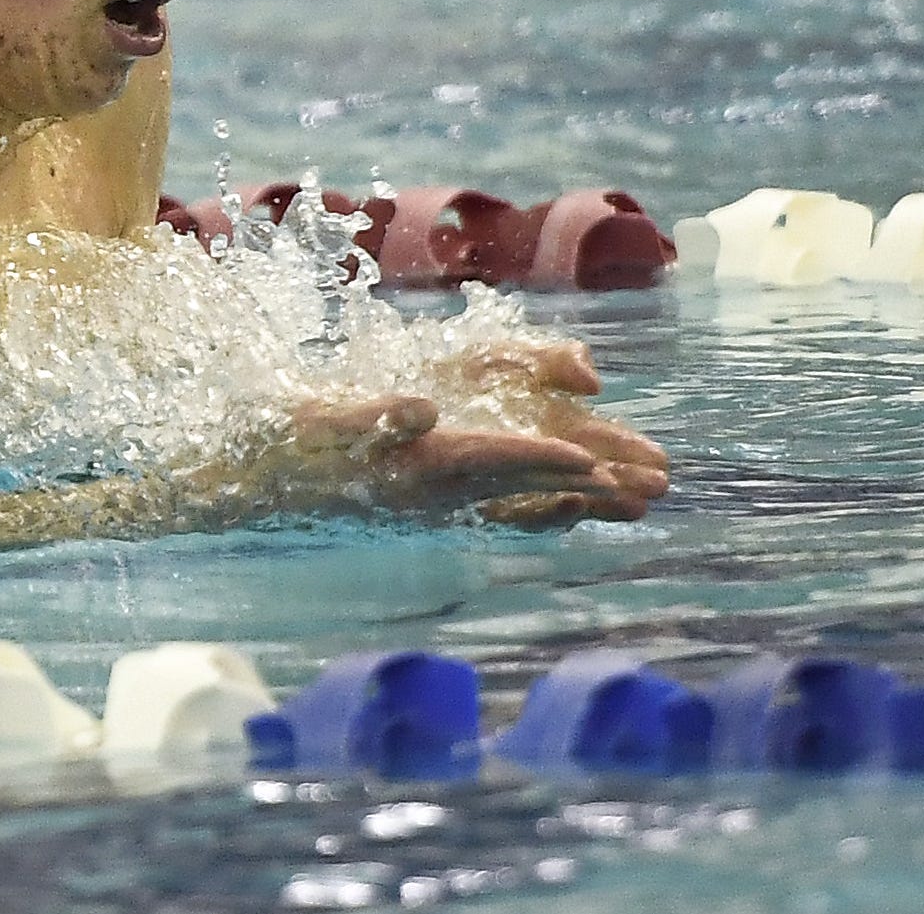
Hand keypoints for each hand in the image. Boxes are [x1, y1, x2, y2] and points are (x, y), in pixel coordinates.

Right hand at [274, 391, 621, 521]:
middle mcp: (437, 493)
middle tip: (655, 488)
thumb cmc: (295, 442)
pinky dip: (548, 508)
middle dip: (589, 485)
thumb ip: (371, 416)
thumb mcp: (323, 420)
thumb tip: (423, 411)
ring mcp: (443, 504)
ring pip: (527, 501)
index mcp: (413, 467)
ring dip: (585, 500)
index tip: (588, 460)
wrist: (267, 483)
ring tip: (642, 503)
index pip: (486, 459)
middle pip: (526, 487)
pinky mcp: (440, 505)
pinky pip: (508, 510)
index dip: (537, 458)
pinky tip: (575, 510)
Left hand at [448, 339, 669, 525]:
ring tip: (635, 507)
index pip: (595, 439)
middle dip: (623, 480)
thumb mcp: (510, 355)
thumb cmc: (455, 371)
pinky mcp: (474, 502)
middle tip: (659, 488)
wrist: (394, 398)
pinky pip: (517, 514)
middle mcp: (533, 455)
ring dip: (597, 501)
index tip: (660, 460)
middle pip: (585, 473)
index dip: (626, 450)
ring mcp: (506, 482)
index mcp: (547, 418)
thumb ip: (555, 360)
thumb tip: (594, 384)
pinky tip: (571, 501)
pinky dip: (546, 510)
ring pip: (561, 495)